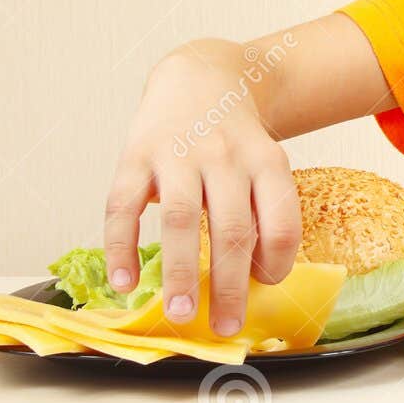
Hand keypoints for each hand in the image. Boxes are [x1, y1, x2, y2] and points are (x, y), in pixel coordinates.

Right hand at [102, 44, 301, 335]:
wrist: (201, 74)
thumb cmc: (235, 139)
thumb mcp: (264, 161)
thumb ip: (261, 209)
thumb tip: (254, 280)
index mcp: (267, 162)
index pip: (281, 220)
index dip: (278, 259)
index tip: (267, 286)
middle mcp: (226, 156)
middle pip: (233, 228)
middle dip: (230, 284)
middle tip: (226, 328)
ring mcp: (179, 153)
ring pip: (182, 219)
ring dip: (181, 272)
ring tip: (181, 315)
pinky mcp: (136, 153)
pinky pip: (124, 205)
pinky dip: (121, 246)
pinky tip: (124, 283)